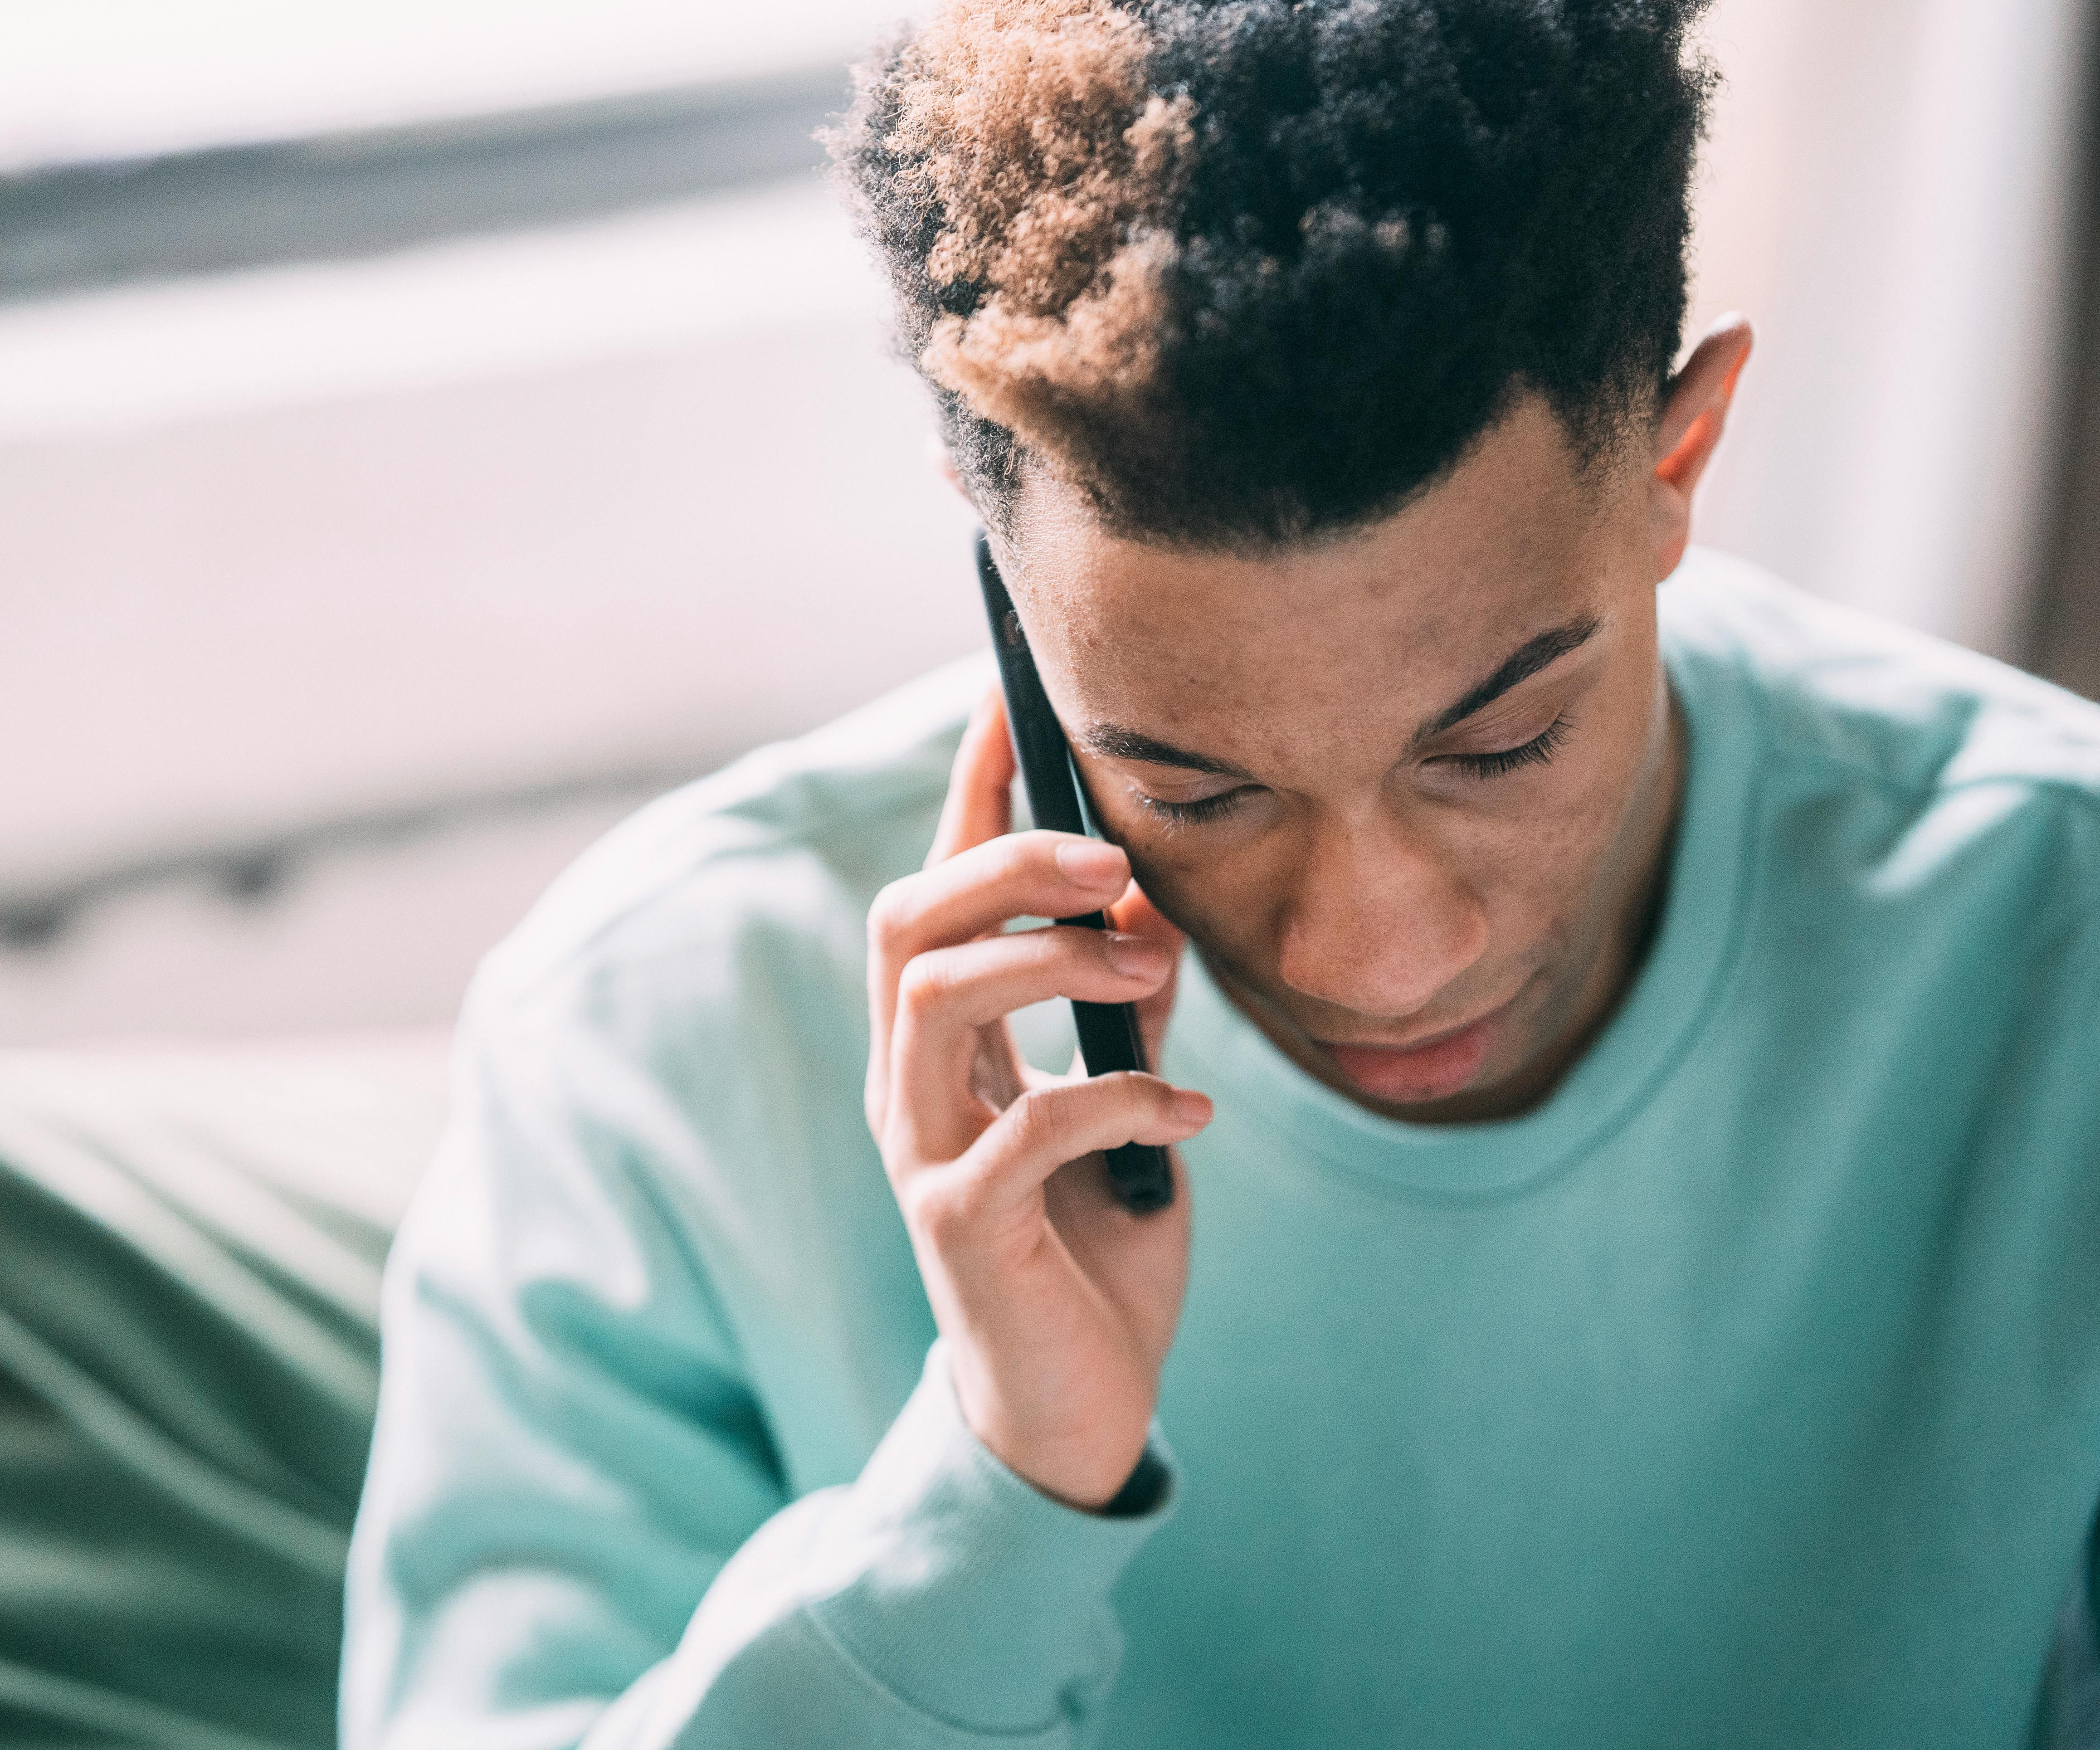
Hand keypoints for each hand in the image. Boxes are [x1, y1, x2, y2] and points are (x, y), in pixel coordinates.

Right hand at [864, 685, 1208, 1508]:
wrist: (1075, 1407)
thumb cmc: (1095, 1239)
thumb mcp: (1126, 1095)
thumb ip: (1124, 1003)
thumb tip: (1154, 898)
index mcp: (941, 1040)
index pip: (933, 886)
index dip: (968, 791)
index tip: (1005, 694)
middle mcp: (909, 1082)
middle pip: (907, 920)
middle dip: (1007, 867)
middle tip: (1116, 859)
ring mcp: (923, 1152)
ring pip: (935, 999)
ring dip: (1050, 961)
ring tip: (1149, 966)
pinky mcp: (960, 1225)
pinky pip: (1029, 1126)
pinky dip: (1125, 1096)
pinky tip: (1194, 1110)